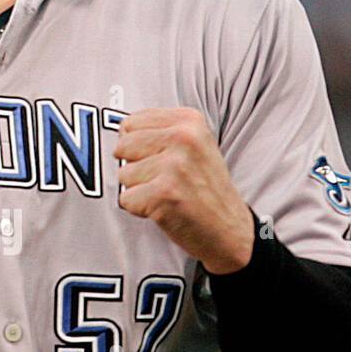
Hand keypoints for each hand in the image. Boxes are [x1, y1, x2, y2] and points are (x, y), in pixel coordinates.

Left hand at [113, 107, 254, 274]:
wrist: (230, 230)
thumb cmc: (207, 190)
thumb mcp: (196, 146)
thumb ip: (161, 132)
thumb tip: (121, 131)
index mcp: (190, 121)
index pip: (131, 123)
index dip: (136, 147)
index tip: (157, 159)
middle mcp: (184, 138)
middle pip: (123, 147)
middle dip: (134, 167)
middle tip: (162, 180)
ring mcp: (174, 165)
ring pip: (123, 174)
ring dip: (139, 190)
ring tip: (167, 194)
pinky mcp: (164, 193)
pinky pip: (126, 199)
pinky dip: (139, 209)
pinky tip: (165, 208)